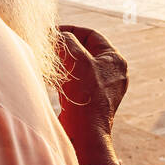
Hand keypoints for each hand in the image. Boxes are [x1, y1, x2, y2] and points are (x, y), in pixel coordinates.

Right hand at [55, 25, 127, 164]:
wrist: (85, 133)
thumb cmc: (86, 95)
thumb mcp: (77, 60)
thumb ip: (67, 41)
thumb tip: (59, 35)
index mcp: (115, 60)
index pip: (91, 35)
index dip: (70, 30)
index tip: (52, 32)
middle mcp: (112, 73)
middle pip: (85, 51)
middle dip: (65, 48)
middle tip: (48, 47)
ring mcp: (103, 89)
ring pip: (79, 68)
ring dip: (62, 64)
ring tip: (48, 63)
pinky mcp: (91, 102)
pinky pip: (76, 83)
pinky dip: (63, 79)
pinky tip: (51, 81)